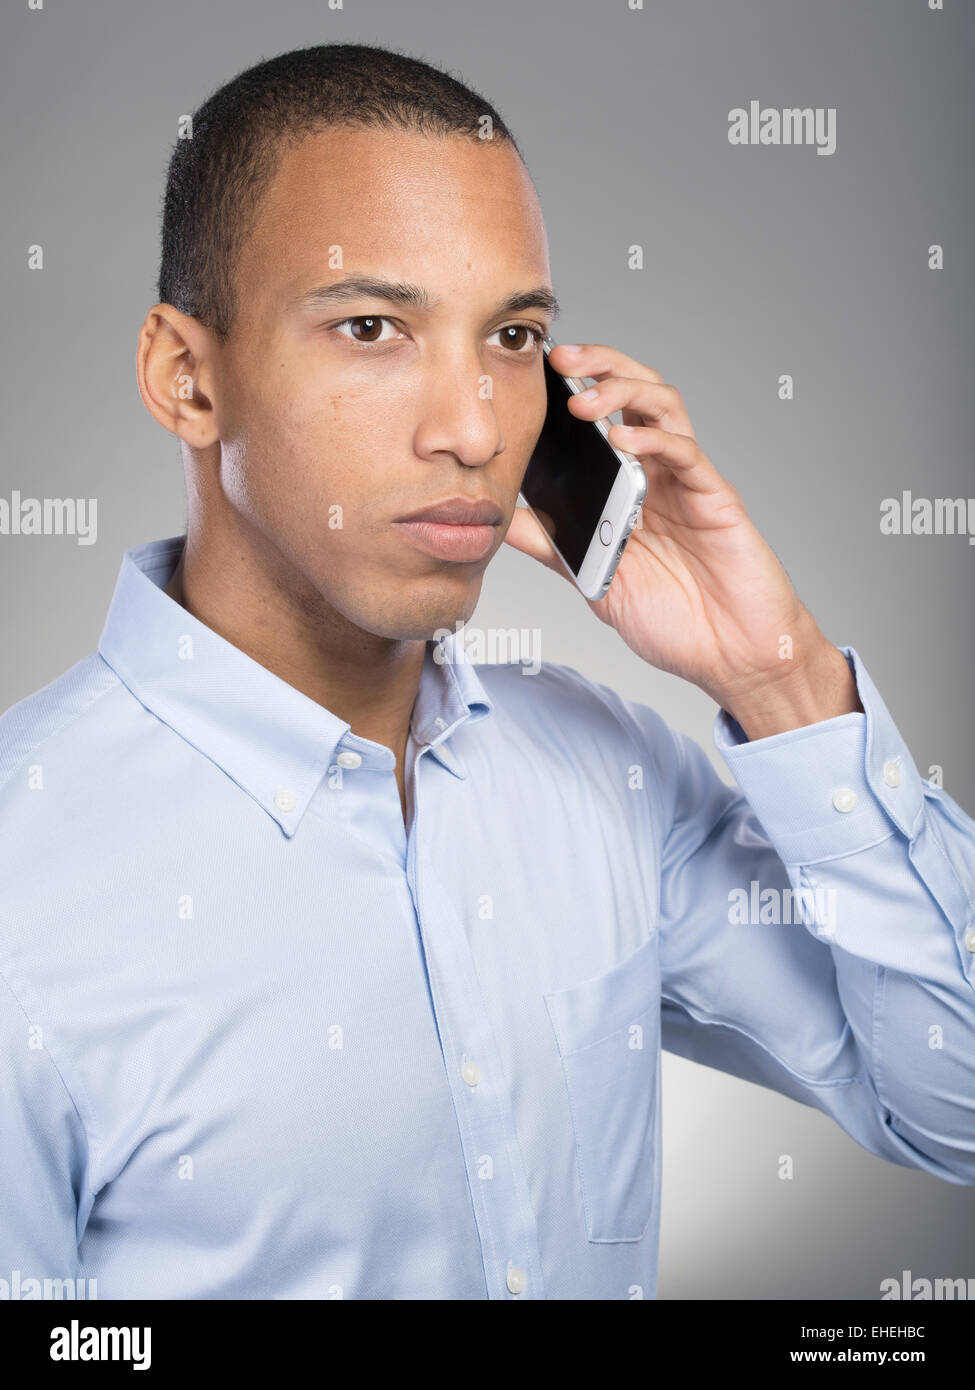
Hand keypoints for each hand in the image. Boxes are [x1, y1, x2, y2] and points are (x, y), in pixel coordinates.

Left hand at [503, 342, 859, 733]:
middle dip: (601, 366)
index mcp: (632, 486)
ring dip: (624, 392)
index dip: (577, 385)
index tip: (536, 373)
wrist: (732, 658)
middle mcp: (662, 474)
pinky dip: (655, 440)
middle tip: (560, 360)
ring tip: (585, 400)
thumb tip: (501, 520)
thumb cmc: (676, 621)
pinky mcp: (717, 499)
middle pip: (637, 393)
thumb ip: (554, 546)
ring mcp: (689, 483)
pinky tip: (624, 441)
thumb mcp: (594, 580)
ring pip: (665, 407)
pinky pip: (686, 454)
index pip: (606, 416)